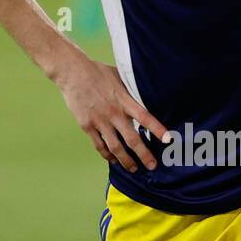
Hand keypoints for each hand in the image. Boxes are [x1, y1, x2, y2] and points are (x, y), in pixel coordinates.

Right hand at [56, 52, 167, 172]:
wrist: (72, 72)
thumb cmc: (97, 72)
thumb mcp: (119, 77)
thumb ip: (131, 90)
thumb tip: (145, 95)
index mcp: (124, 100)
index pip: (145, 117)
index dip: (157, 129)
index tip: (168, 140)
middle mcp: (113, 113)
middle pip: (132, 139)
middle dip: (144, 155)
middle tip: (152, 166)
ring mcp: (99, 121)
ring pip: (115, 147)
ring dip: (125, 160)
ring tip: (133, 168)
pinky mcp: (87, 126)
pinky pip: (99, 145)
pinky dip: (107, 155)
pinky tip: (113, 159)